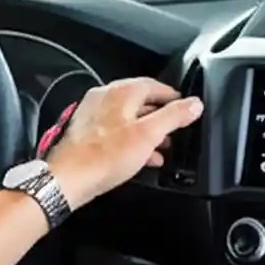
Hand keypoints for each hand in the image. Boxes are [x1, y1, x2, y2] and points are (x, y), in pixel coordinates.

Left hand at [45, 78, 202, 207]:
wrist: (69, 178)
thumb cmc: (104, 157)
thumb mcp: (149, 135)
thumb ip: (174, 116)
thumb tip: (195, 104)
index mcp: (121, 92)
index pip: (155, 85)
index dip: (174, 98)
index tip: (186, 108)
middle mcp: (105, 97)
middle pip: (141, 101)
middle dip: (160, 117)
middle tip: (175, 130)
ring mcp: (94, 115)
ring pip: (128, 118)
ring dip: (146, 131)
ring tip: (161, 147)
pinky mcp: (86, 133)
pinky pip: (115, 131)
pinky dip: (131, 140)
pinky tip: (140, 157)